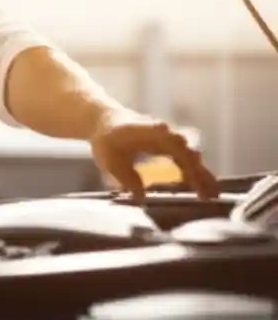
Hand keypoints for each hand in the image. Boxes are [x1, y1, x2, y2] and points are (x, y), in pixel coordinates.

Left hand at [88, 109, 219, 201]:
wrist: (106, 122)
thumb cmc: (106, 141)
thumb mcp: (108, 159)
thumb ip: (124, 177)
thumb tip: (141, 197)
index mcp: (149, 131)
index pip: (170, 140)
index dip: (181, 150)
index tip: (192, 162)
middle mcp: (165, 133)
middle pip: (187, 151)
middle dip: (197, 171)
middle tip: (207, 194)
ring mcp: (171, 140)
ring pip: (192, 158)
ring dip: (202, 176)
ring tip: (213, 196)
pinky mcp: (173, 148)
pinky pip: (189, 162)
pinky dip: (197, 176)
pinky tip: (205, 192)